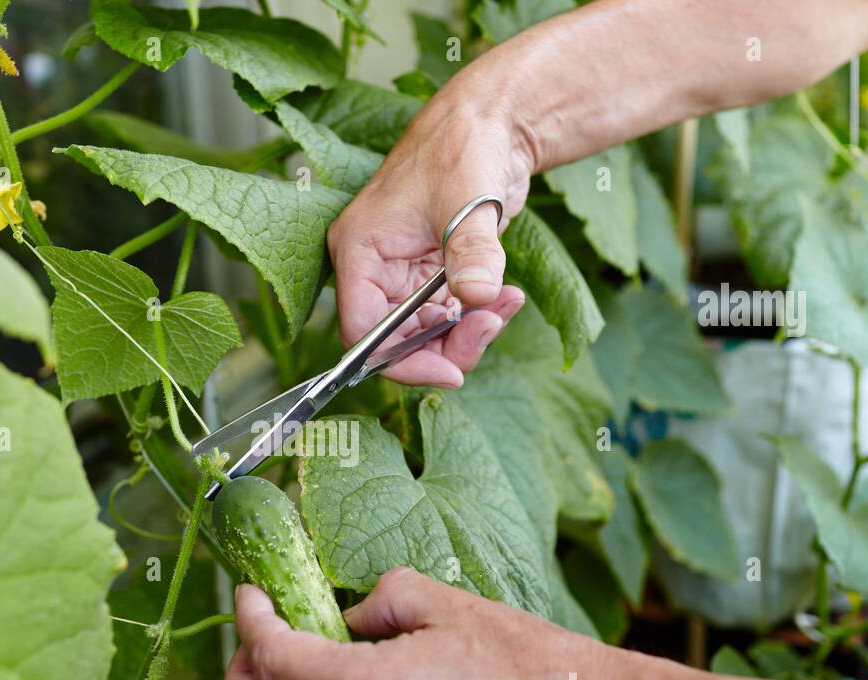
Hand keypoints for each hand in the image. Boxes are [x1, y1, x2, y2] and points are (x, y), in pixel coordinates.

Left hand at [222, 567, 671, 679]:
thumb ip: (380, 600)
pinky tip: (344, 679)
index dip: (250, 619)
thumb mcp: (449, 605)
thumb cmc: (533, 667)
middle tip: (262, 635)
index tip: (252, 593)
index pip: (272, 658)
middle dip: (238, 678)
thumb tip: (347, 614)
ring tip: (300, 654)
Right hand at [327, 66, 533, 387]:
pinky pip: (447, 316)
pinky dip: (478, 316)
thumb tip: (479, 297)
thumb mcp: (468, 203)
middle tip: (491, 326)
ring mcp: (402, 273)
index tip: (450, 370)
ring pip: (424, 334)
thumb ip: (472, 254)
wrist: (492, 121)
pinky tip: (508, 297)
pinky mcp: (430, 273)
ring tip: (508, 304)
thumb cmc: (464, 146)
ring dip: (469, 331)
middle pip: (396, 341)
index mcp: (360, 251)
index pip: (363, 332)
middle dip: (445, 346)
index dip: (401, 361)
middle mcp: (374, 268)